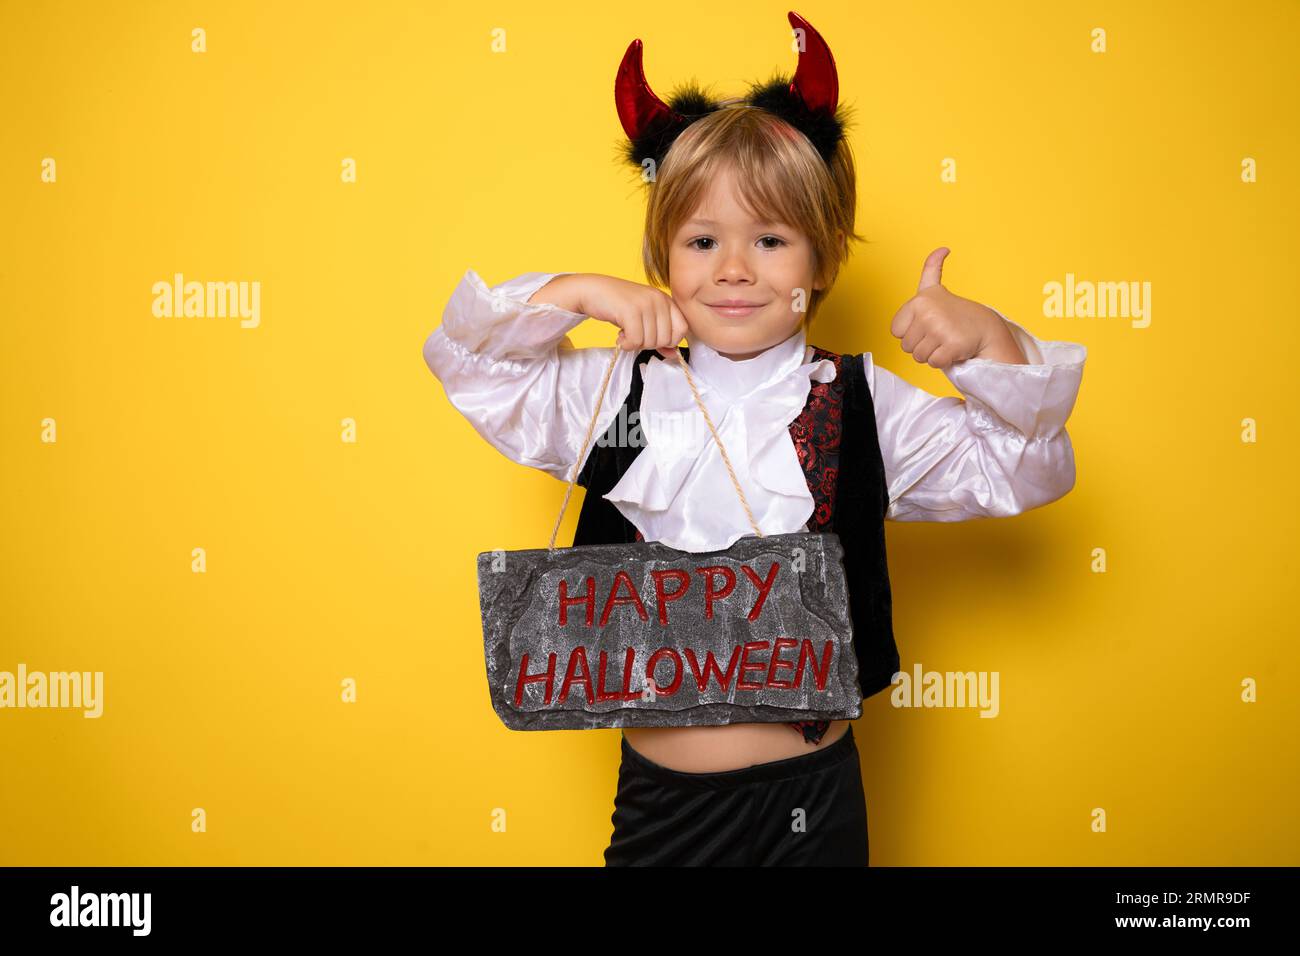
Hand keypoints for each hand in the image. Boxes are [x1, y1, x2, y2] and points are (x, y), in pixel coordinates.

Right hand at [532, 274, 689, 357]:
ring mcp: (645, 304)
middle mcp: (658, 299)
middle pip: (666, 339)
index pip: (682, 329)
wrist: (592, 290)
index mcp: (665, 299)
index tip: (653, 339)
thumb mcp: (643, 318)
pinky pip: (636, 341)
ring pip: (651, 341)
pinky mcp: (630, 311)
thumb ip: (660, 334)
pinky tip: (619, 337)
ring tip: (625, 333)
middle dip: (648, 344)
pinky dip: (626, 344)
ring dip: (635, 344)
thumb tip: (674, 355)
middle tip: (634, 335)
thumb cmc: (618, 306)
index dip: (669, 341)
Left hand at [889, 248, 1017, 368]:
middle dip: (922, 345)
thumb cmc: (955, 312)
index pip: (896, 331)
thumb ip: (931, 269)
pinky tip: (954, 348)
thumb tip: (943, 249)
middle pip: (906, 346)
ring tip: (946, 340)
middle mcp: (927, 312)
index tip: (927, 323)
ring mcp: (940, 329)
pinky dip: (943, 361)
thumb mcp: (935, 289)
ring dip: (932, 353)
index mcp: (919, 300)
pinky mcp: (952, 345)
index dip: (911, 332)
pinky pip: (934, 363)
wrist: (986, 328)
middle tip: (940, 333)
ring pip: (919, 357)